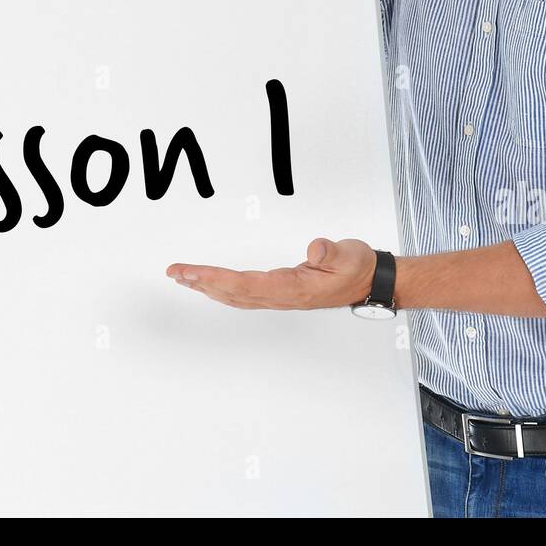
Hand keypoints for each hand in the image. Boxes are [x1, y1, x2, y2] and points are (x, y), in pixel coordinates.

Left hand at [166, 238, 376, 309]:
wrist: (370, 281)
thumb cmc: (358, 268)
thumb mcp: (349, 255)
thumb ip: (331, 253)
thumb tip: (315, 249)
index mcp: (294, 288)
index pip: (246, 284)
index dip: (216, 278)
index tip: (192, 272)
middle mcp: (282, 296)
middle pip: (232, 292)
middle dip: (201, 282)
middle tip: (174, 272)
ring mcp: (280, 297)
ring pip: (234, 295)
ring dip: (206, 286)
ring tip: (183, 278)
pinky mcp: (280, 292)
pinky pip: (243, 293)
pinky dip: (221, 288)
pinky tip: (210, 285)